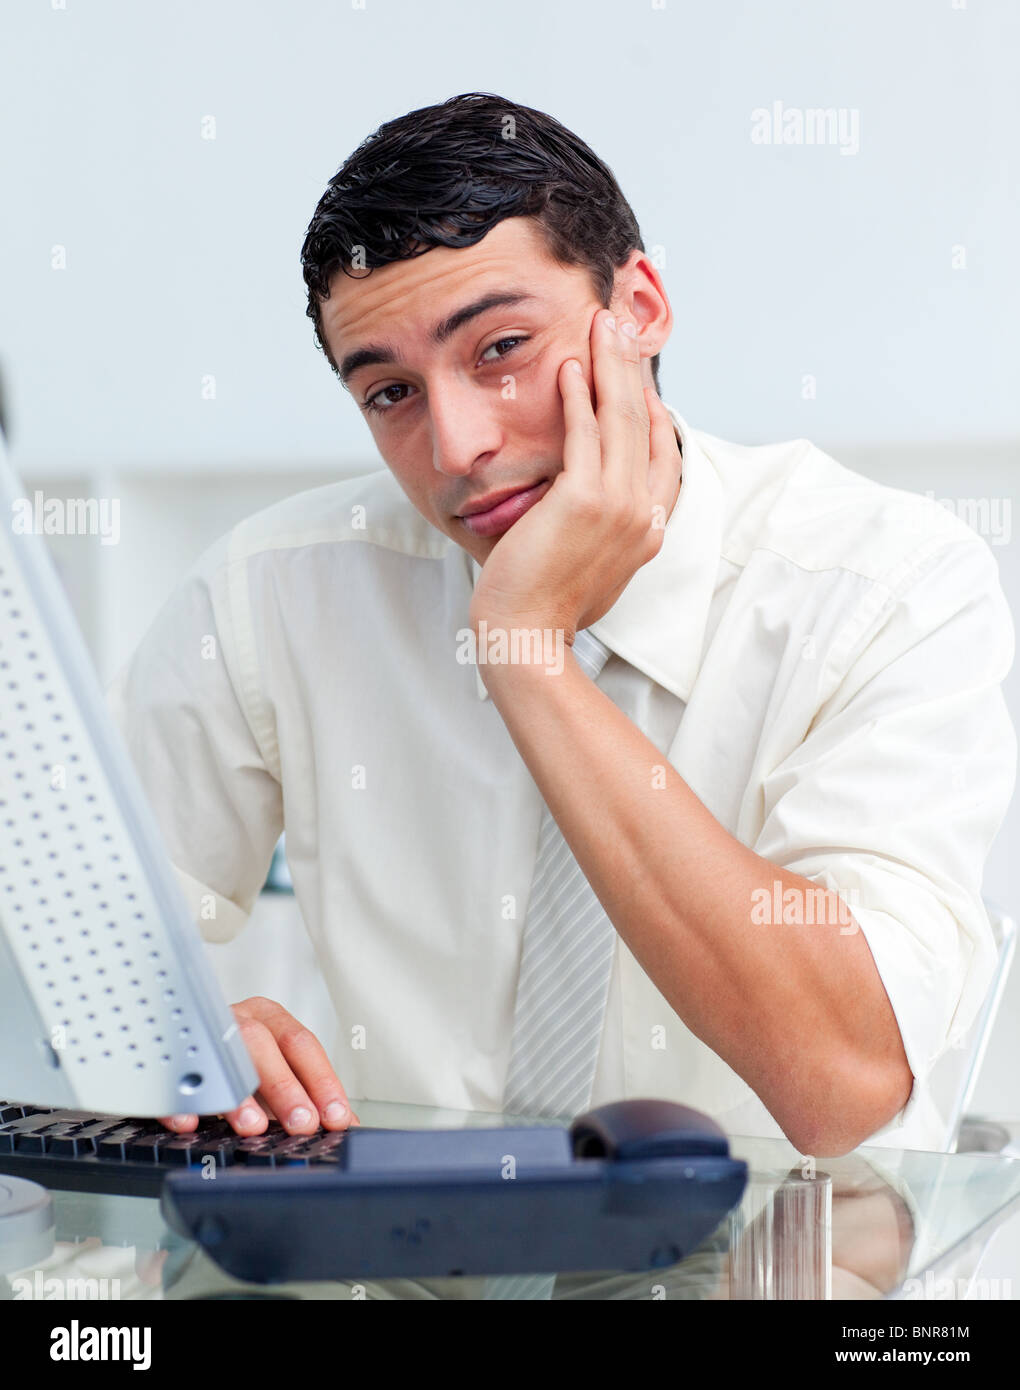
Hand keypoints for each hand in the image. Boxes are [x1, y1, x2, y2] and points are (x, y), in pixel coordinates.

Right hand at [158, 996, 358, 1135]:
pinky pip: (170, 1076)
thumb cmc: (239, 1060)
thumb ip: (307, 1094)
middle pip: (264, 1045)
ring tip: (253, 1127)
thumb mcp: (275, 1071)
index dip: (321, 1081)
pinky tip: (192, 1123)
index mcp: (269, 1020)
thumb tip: (348, 1123)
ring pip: (221, 1056)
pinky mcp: (166, 1056)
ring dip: (239, 1096)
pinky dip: (181, 1102)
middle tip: (301, 1124)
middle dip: (286, 1088)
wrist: (176, 1035)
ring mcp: (200, 1035)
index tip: (335, 1116)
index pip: (302, 1044)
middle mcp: (237, 1021)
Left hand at [468, 307, 681, 642]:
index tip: (636, 373)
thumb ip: (603, 533)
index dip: (651, 407)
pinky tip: (571, 367)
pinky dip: (579, 397)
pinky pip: (584, 435)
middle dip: (632, 368)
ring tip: (600, 326)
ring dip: (610, 365)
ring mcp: (619, 507)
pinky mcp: (584, 501)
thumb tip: (590, 511)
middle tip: (618, 325)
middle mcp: (644, 515)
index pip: (662, 455)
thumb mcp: (592, 568)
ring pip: (621, 420)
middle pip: (646, 424)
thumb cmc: (548, 608)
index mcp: (649, 531)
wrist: (528, 636)